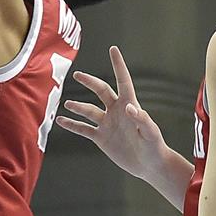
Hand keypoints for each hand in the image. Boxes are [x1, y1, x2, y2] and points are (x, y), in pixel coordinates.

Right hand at [57, 46, 171, 183]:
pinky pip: (83, 129)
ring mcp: (107, 124)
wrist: (149, 166)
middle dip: (89, 82)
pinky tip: (61, 121)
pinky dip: (72, 125)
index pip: (123, 80)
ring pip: (89, 110)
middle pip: (101, 91)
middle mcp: (116, 111)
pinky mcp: (101, 137)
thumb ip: (142, 119)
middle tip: (77, 75)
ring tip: (67, 103)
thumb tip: (130, 107)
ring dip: (77, 106)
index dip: (118, 65)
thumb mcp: (151, 133)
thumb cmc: (154, 147)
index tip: (113, 49)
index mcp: (129, 105)